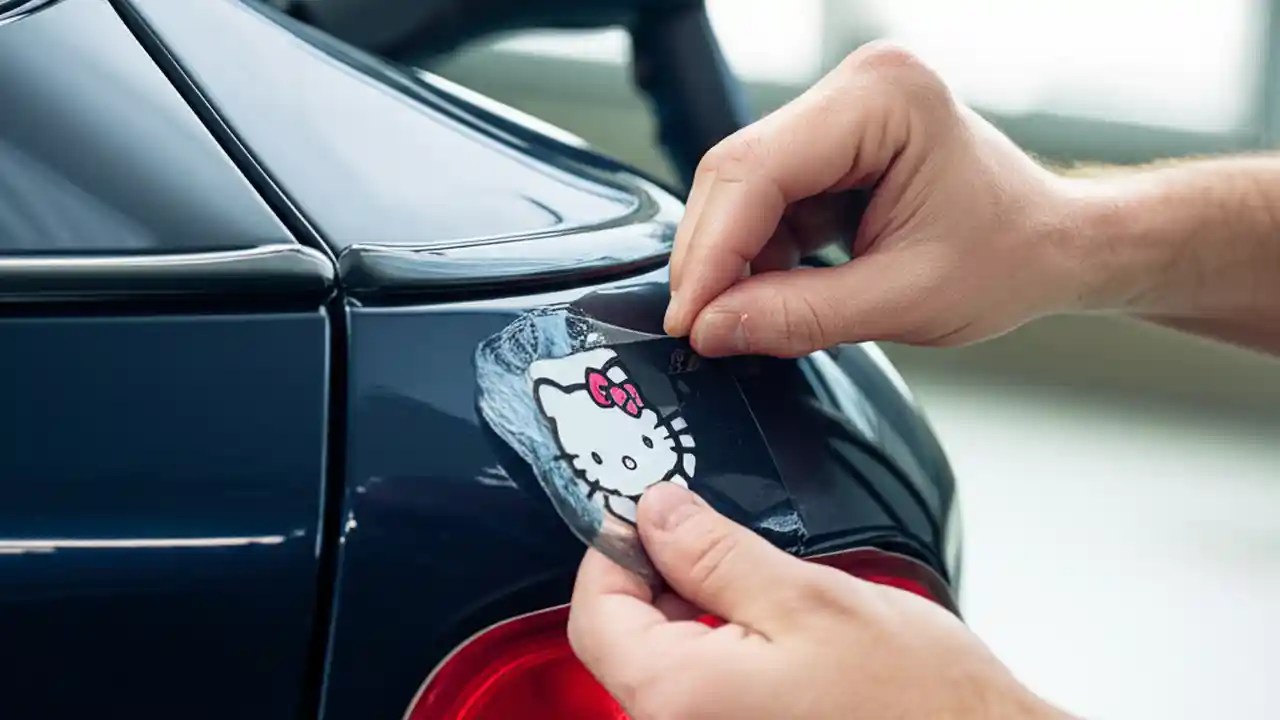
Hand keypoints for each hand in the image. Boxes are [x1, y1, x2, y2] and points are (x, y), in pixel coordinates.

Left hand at [569, 483, 1067, 719]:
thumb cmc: (918, 702)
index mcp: (679, 698)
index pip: (596, 614)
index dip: (614, 552)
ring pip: (665, 667)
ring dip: (692, 614)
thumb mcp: (810, 598)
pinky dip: (718, 650)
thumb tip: (655, 513)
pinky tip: (766, 632)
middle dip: (658, 579)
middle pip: (625, 642)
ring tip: (755, 585)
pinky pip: (701, 696)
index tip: (645, 514)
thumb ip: (714, 553)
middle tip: (710, 537)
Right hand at [664, 42, 1085, 356]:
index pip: (760, 170)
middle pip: (739, 170)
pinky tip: (773, 288)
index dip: (712, 251)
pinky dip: (759, 250)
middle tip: (701, 325)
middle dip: (713, 255)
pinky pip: (767, 196)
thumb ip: (799, 315)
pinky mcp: (832, 143)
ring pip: (743, 186)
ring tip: (747, 314)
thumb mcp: (904, 300)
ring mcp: (841, 111)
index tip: (688, 317)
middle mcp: (856, 87)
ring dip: (734, 256)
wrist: (1055, 247)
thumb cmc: (1011, 257)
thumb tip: (712, 327)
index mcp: (885, 98)